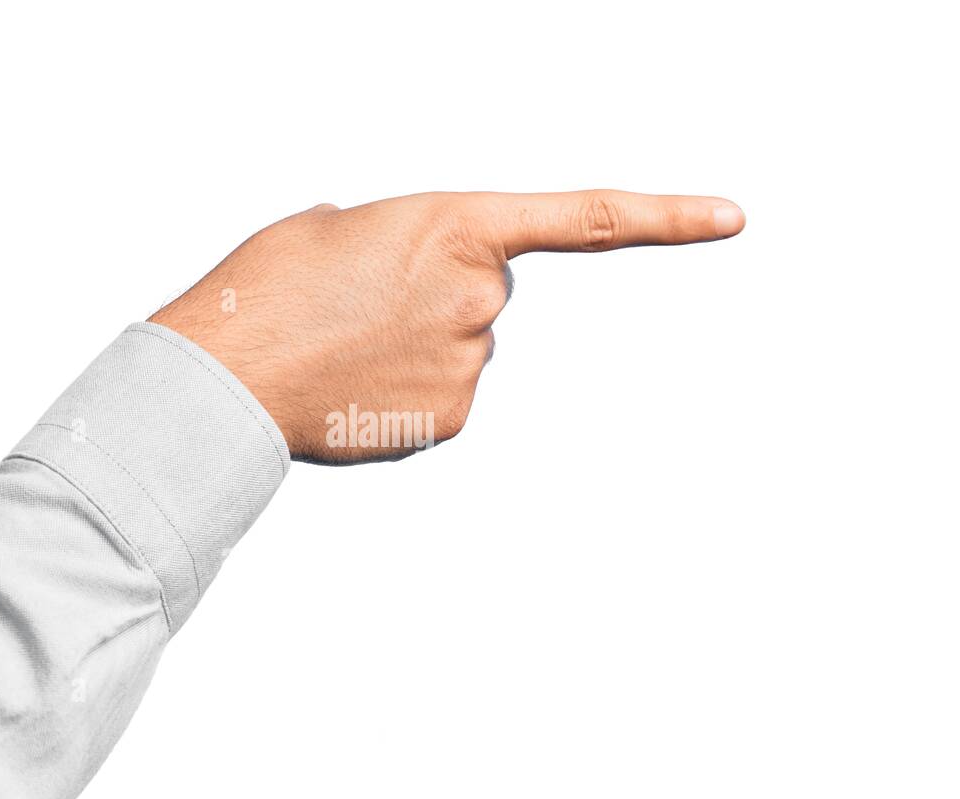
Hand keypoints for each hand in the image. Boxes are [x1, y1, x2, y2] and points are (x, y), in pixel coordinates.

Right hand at [150, 190, 744, 462]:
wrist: (228, 373)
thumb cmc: (269, 286)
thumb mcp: (341, 227)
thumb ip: (406, 240)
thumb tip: (417, 285)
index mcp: (458, 226)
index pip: (587, 218)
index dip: (665, 216)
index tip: (732, 217)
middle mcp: (483, 297)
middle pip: (486, 292)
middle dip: (436, 294)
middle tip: (363, 301)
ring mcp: (471, 365)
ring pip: (462, 348)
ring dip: (416, 344)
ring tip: (347, 344)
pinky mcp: (451, 421)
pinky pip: (444, 395)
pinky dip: (408, 391)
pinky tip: (357, 385)